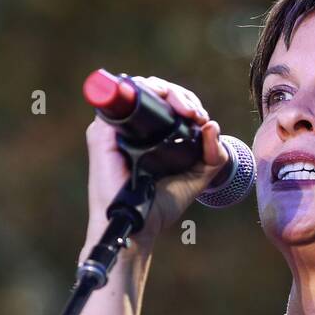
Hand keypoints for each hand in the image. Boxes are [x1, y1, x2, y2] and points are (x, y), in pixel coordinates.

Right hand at [82, 75, 227, 252]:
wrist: (139, 225)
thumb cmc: (161, 204)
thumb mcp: (196, 177)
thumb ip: (212, 156)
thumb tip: (212, 126)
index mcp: (149, 134)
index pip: (166, 102)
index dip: (186, 101)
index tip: (201, 118)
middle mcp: (131, 127)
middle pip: (155, 90)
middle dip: (181, 95)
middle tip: (196, 114)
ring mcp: (115, 128)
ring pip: (139, 89)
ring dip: (166, 90)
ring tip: (187, 110)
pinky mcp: (102, 133)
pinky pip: (118, 100)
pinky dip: (142, 93)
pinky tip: (163, 103)